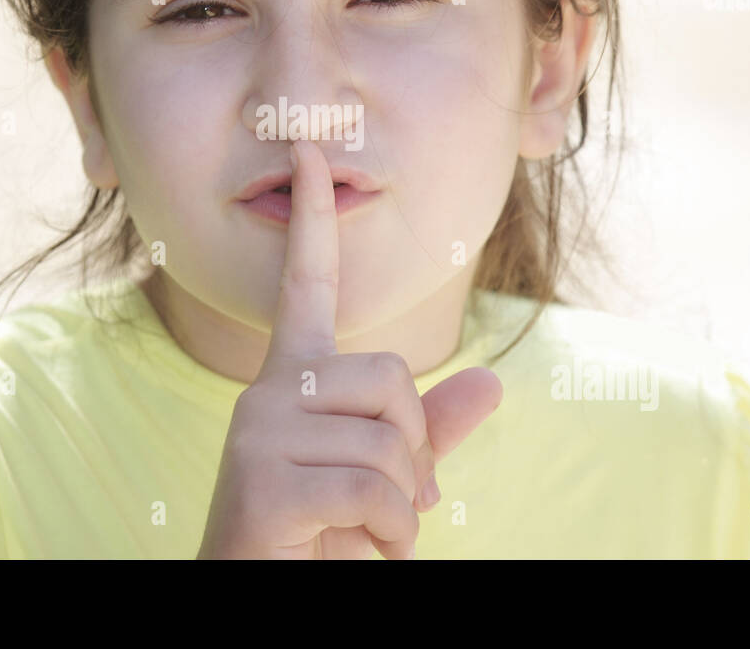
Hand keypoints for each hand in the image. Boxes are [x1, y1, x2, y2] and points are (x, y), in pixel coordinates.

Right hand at [197, 139, 502, 558]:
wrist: (257, 596)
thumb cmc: (319, 534)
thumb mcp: (382, 478)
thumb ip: (430, 432)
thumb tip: (492, 383)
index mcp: (291, 381)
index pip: (306, 285)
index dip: (311, 219)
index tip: (312, 154)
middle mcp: (267, 393)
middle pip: (389, 378)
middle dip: (414, 449)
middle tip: (392, 500)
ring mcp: (259, 433)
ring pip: (389, 442)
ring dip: (403, 504)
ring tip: (365, 531)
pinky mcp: (263, 481)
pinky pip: (374, 490)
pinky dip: (392, 535)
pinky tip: (358, 548)